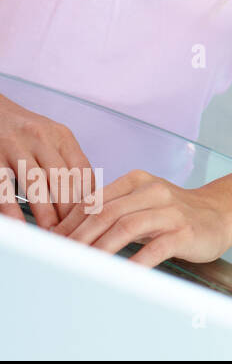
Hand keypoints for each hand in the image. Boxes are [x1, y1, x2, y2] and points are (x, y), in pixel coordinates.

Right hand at [0, 96, 94, 227]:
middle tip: (74, 233)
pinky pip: (3, 189)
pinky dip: (13, 210)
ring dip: (46, 214)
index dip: (88, 199)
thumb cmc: (24, 129)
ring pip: (36, 186)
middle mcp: (39, 139)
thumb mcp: (53, 137)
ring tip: (52, 234)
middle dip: (70, 211)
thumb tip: (91, 194)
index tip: (92, 220)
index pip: (82, 171)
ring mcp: (13, 148)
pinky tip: (21, 226)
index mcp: (61, 136)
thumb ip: (69, 161)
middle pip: (62, 180)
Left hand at [51, 169, 231, 267]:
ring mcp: (171, 211)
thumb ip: (114, 210)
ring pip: (126, 227)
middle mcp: (153, 192)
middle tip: (60, 256)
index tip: (51, 241)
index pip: (95, 200)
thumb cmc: (177, 212)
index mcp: (138, 181)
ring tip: (83, 264)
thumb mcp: (144, 202)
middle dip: (78, 236)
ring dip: (100, 248)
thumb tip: (70, 232)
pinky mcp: (186, 232)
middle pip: (106, 212)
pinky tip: (121, 274)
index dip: (70, 222)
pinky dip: (135, 262)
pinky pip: (155, 248)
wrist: (225, 212)